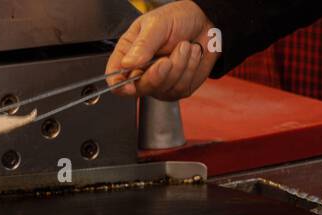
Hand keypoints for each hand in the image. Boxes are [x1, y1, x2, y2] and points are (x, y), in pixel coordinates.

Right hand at [105, 1, 219, 100]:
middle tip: (166, 59)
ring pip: (163, 89)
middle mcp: (141, 71)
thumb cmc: (179, 19)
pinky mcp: (177, 88)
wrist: (206, 23)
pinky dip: (189, 69)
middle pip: (139, 88)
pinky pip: (180, 88)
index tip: (130, 84)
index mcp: (129, 53)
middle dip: (157, 74)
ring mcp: (159, 82)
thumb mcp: (157, 24)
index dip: (119, 84)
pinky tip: (191, 54)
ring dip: (178, 66)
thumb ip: (142, 45)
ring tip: (184, 46)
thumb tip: (127, 64)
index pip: (115, 76)